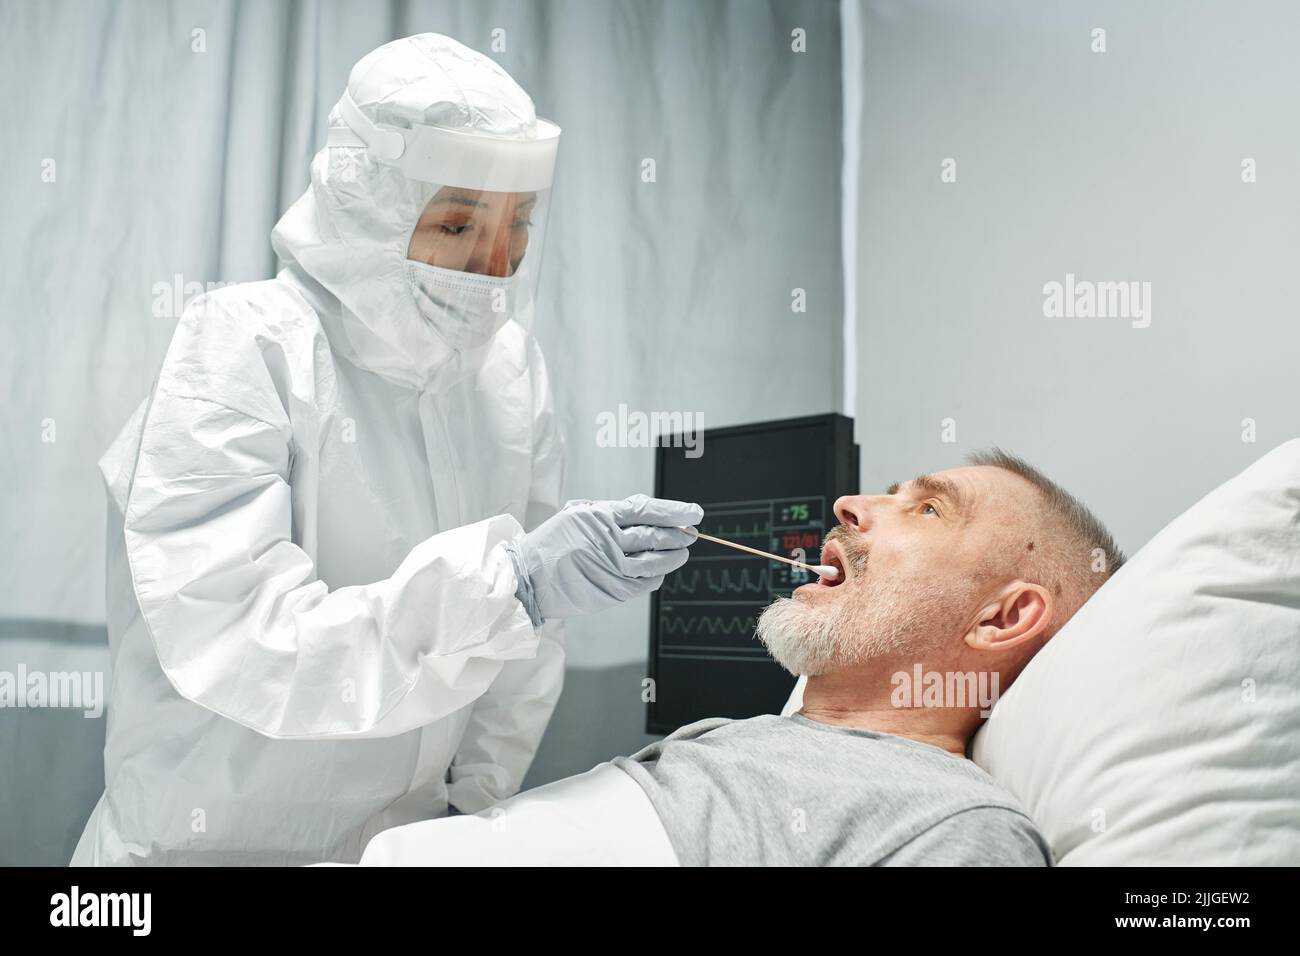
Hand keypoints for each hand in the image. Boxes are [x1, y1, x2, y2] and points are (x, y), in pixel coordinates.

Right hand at [507, 494, 702, 623]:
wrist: (526, 578)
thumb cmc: (551, 544)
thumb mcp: (575, 516)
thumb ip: (608, 513)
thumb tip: (647, 512)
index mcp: (597, 516)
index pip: (645, 509)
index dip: (674, 510)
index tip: (694, 512)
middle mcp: (606, 540)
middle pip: (654, 535)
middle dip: (678, 533)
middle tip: (691, 533)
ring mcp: (610, 567)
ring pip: (654, 560)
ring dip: (673, 556)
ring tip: (682, 551)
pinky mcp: (611, 590)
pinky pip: (644, 582)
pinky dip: (657, 576)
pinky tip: (661, 571)